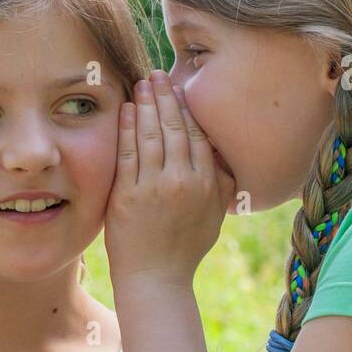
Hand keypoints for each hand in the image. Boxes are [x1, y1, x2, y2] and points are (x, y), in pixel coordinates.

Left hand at [105, 70, 235, 286]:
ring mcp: (153, 187)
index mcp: (207, 184)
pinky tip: (126, 109)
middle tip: (158, 74)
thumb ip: (222, 186)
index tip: (179, 90)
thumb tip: (225, 157)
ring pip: (150, 135)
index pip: (197, 135)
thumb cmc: (186, 249)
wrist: (156, 278)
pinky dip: (127, 128)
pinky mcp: (127, 195)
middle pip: (174, 128)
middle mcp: (182, 181)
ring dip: (146, 104)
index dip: (187, 109)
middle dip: (166, 97)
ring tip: (142, 83)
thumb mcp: (215, 217)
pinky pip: (127, 153)